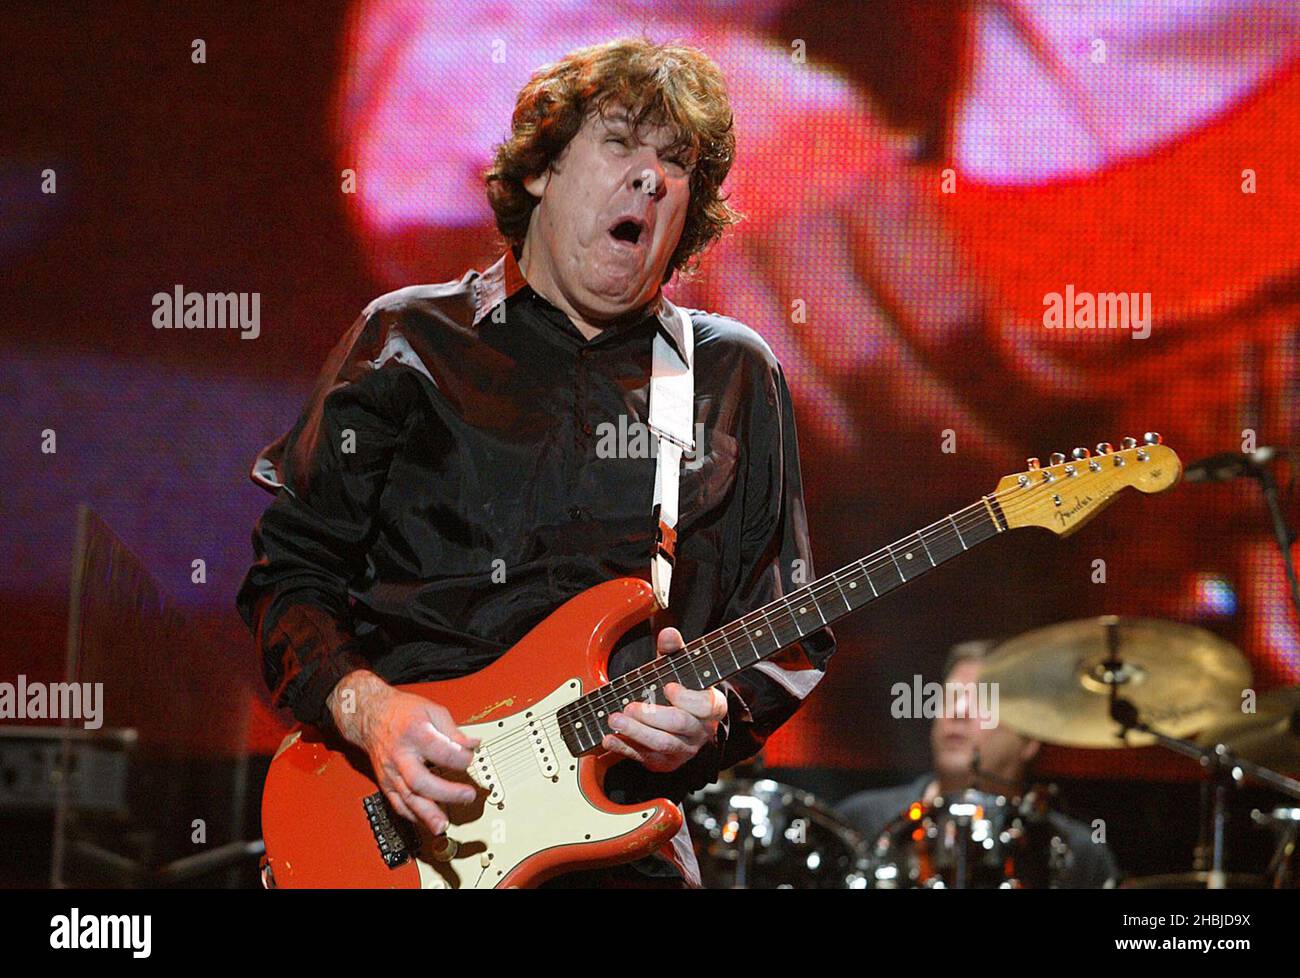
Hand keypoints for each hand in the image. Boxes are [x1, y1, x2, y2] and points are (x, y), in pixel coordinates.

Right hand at [328, 670, 479, 834]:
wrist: (371, 716)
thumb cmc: (402, 712)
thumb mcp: (431, 710)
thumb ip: (453, 731)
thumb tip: (473, 745)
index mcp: (414, 732)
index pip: (441, 751)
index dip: (461, 757)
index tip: (471, 758)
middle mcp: (400, 755)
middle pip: (421, 780)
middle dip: (446, 792)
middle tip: (467, 796)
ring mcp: (391, 772)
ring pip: (408, 798)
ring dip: (427, 815)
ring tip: (443, 826)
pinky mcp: (386, 783)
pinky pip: (398, 804)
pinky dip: (413, 816)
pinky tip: (427, 822)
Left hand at [601, 628, 727, 772]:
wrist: (679, 719)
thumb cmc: (679, 688)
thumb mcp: (678, 667)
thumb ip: (674, 650)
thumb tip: (669, 634)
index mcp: (711, 706)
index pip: (706, 706)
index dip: (687, 698)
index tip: (668, 687)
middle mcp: (701, 730)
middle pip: (679, 725)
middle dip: (652, 716)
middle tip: (629, 706)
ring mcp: (683, 749)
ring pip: (662, 744)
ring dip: (636, 732)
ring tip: (614, 719)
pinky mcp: (664, 762)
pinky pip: (645, 758)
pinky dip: (625, 748)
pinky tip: (608, 738)